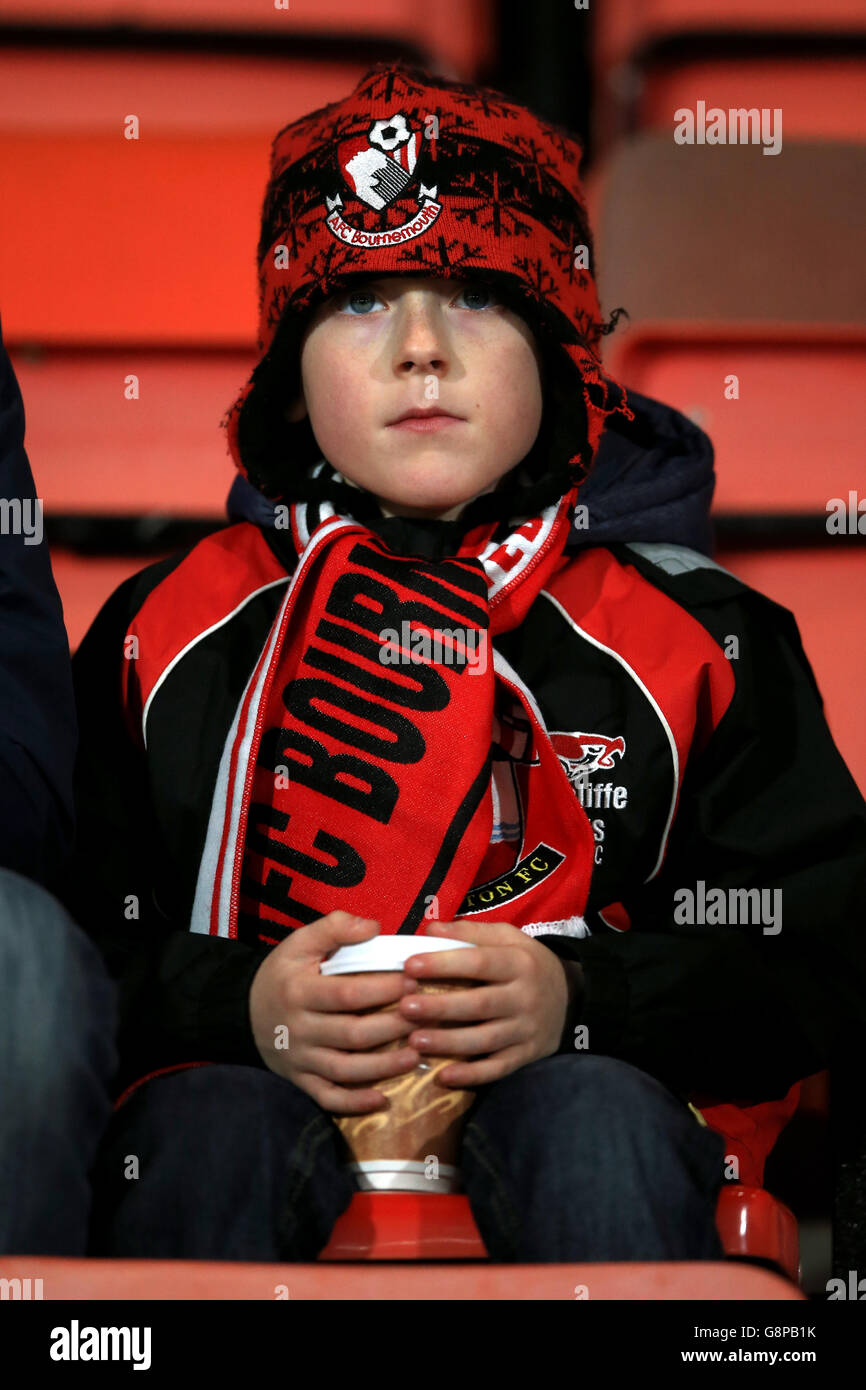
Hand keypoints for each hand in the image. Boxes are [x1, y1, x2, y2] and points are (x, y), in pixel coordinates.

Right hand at [248, 911, 422, 1114]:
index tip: (414, 982)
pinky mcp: (300, 1080)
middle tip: (426, 1017)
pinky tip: (382, 1099)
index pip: (348, 994)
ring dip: (383, 1067)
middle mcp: (300, 1029)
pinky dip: (353, 1103)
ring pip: (344, 1070)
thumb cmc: (284, 973)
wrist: (244, 1011)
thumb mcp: (299, 942)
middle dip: (392, 1027)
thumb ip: (334, 928)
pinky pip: (327, 1097)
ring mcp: (300, 1059)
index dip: (383, 990)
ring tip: (416, 1056)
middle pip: (352, 1034)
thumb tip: (374, 927)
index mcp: (300, 991)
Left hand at [398, 918, 570, 1086]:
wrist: (571, 996)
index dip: (443, 964)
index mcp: (518, 963)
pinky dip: (472, 1075)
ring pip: (486, 1039)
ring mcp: (526, 1029)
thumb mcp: (507, 938)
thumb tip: (430, 930)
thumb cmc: (526, 962)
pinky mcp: (526, 1055)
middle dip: (441, 1007)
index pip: (478, 963)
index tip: (409, 965)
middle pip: (480, 1004)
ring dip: (449, 1042)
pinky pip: (498, 1068)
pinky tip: (444, 1076)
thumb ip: (470, 934)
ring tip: (415, 1041)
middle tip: (404, 1007)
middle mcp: (524, 997)